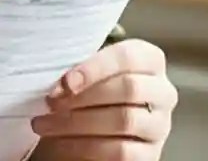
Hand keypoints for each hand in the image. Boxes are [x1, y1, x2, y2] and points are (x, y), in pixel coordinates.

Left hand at [31, 40, 177, 159]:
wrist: (91, 134)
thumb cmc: (88, 96)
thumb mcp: (87, 75)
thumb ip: (81, 68)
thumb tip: (61, 77)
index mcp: (149, 61)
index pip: (129, 56)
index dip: (95, 68)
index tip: (65, 81)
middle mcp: (162, 92)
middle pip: (129, 88)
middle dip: (84, 96)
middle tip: (51, 102)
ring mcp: (159, 125)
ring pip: (124, 119)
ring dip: (77, 123)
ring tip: (45, 124)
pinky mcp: (150, 155)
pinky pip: (120, 151)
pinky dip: (84, 146)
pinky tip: (61, 143)